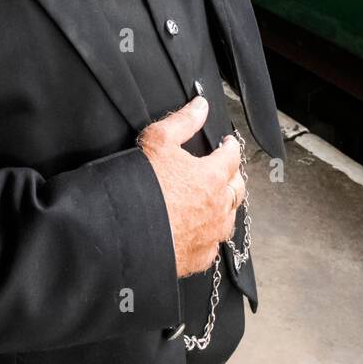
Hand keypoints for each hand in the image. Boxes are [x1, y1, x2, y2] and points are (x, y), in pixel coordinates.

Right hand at [137, 96, 244, 276]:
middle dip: (234, 176)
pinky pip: (214, 245)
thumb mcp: (158, 141)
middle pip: (237, 189)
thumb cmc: (141, 186)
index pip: (232, 157)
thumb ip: (183, 121)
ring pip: (230, 218)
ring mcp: (210, 235)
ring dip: (227, 206)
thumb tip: (200, 106)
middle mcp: (218, 207)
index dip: (230, 147)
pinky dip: (212, 235)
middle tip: (227, 169)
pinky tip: (204, 231)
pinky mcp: (198, 257)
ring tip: (219, 199)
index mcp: (212, 176)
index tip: (228, 143)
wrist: (124, 231)